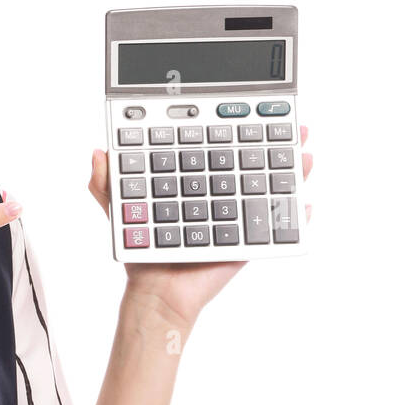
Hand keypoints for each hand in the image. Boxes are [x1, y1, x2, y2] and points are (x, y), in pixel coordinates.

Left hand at [89, 126, 314, 328]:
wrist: (157, 294)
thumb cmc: (141, 254)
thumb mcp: (120, 212)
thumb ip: (108, 182)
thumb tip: (98, 152)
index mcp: (194, 182)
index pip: (217, 147)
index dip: (235, 127)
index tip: (252, 110)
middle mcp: (219, 195)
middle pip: (252, 162)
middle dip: (276, 142)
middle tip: (293, 126)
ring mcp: (236, 217)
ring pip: (268, 188)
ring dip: (291, 171)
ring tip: (305, 156)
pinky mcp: (247, 242)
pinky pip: (276, 229)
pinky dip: (296, 218)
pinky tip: (306, 205)